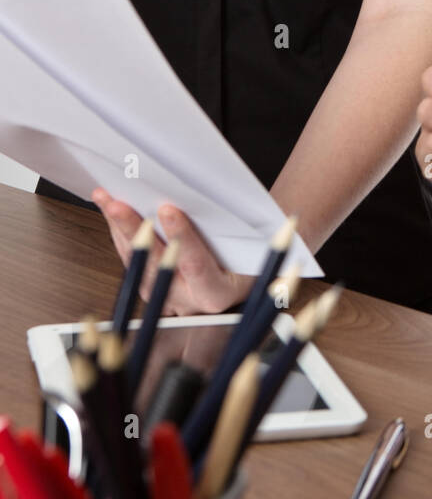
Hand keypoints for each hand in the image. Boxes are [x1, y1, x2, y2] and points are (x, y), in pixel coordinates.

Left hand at [91, 189, 255, 316]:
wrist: (249, 279)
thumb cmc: (254, 261)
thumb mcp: (257, 250)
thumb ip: (238, 233)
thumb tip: (216, 197)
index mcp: (217, 294)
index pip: (196, 266)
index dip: (182, 239)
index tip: (168, 210)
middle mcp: (188, 301)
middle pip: (156, 267)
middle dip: (135, 232)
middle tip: (119, 204)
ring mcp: (166, 296)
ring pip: (137, 266)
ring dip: (120, 230)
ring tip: (108, 200)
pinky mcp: (153, 286)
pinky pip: (131, 263)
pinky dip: (119, 234)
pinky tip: (110, 210)